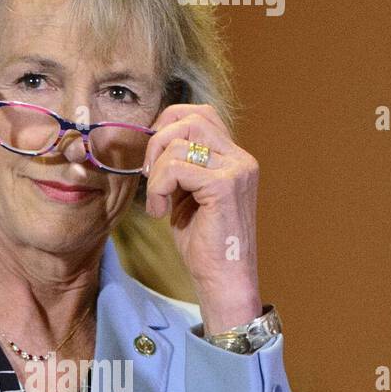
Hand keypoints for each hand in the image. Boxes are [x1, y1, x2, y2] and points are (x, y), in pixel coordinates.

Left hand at [141, 104, 261, 333]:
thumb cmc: (203, 240)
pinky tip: (161, 212)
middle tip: (149, 176)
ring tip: (158, 201)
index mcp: (234, 157)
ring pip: (180, 142)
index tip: (153, 157)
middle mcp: (241, 159)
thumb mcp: (187, 192)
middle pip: (190, 118)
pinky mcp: (224, 186)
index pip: (200, 113)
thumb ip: (180, 164)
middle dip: (157, 142)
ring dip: (156, 172)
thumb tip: (153, 139)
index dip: (167, 124)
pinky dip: (158, 188)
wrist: (223, 278)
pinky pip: (176, 168)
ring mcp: (236, 170)